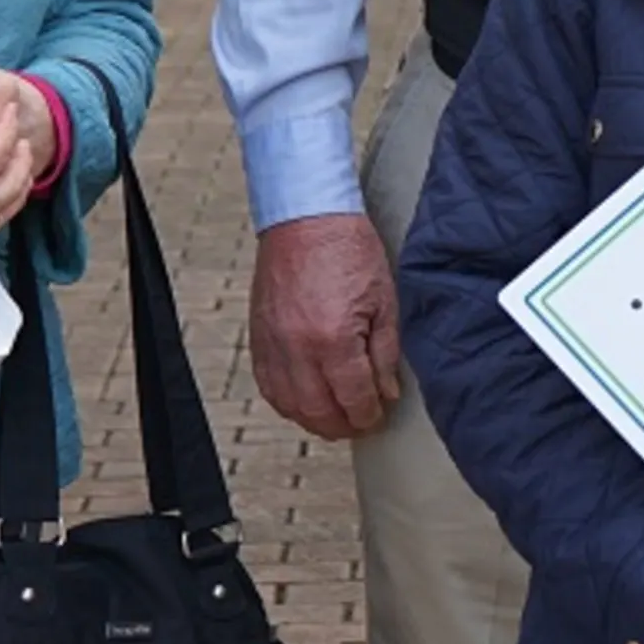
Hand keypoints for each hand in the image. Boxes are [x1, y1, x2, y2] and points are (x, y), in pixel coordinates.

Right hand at [248, 212, 403, 440]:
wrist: (306, 217)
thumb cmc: (348, 249)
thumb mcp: (384, 301)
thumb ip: (385, 353)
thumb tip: (386, 392)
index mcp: (333, 339)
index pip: (353, 399)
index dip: (369, 415)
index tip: (378, 416)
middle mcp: (297, 348)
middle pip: (319, 412)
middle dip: (343, 426)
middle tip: (361, 423)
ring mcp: (273, 344)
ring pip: (289, 406)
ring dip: (314, 420)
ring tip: (336, 418)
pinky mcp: (258, 337)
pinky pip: (268, 386)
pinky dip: (287, 402)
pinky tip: (305, 401)